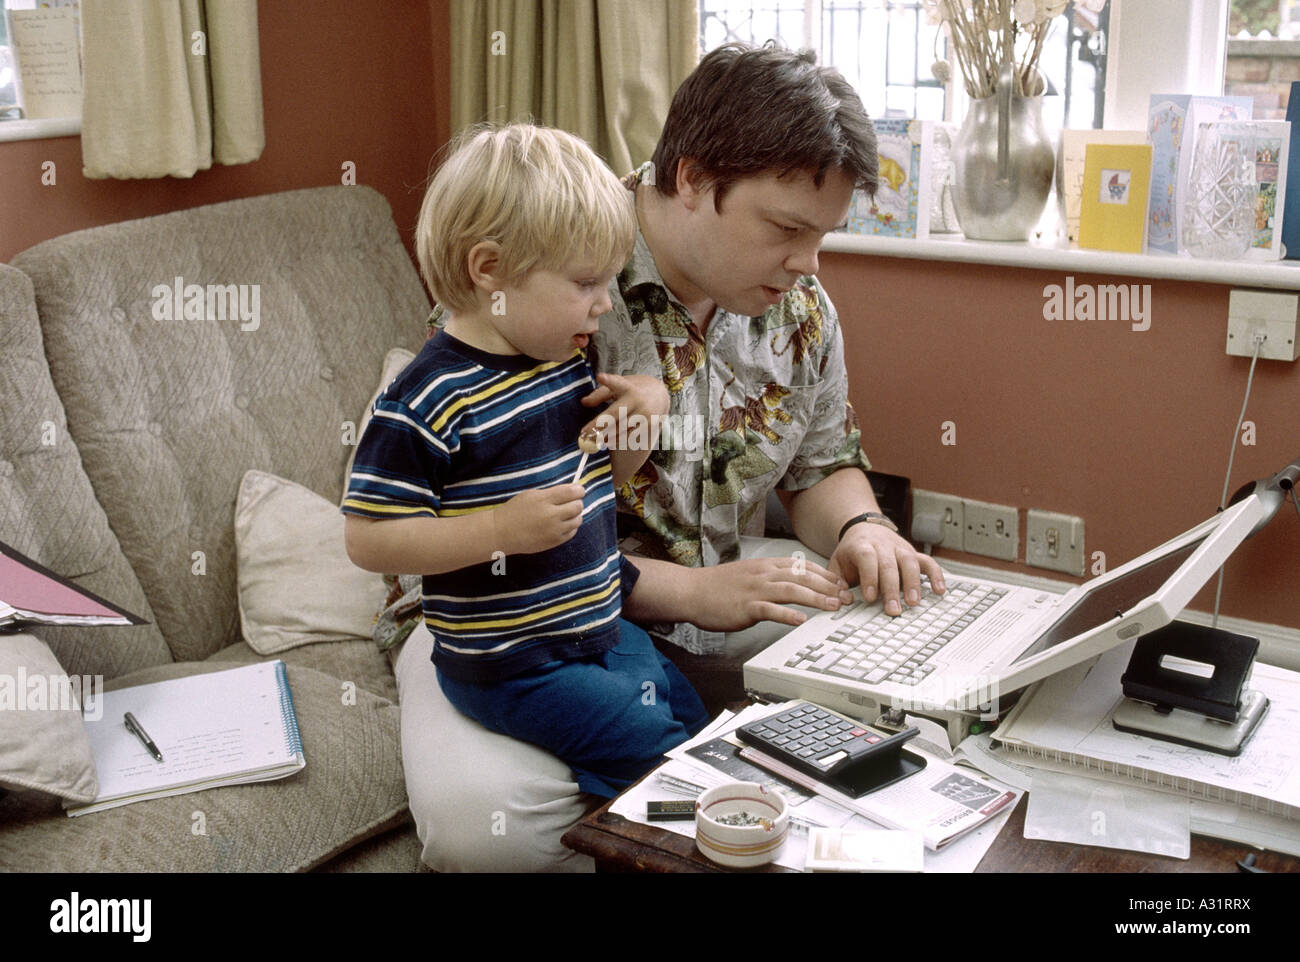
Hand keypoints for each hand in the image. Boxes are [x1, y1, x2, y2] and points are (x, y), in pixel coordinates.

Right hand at [492, 484, 585, 554]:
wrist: (502, 532)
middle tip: (571, 501)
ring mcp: (553, 530)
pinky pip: (572, 532)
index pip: (572, 492)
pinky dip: (570, 526)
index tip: (579, 490)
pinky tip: (561, 523)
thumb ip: (553, 492)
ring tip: (565, 513)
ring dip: (575, 515)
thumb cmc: (516, 510)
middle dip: (577, 502)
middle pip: (578, 506)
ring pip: (578, 520)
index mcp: (543, 500)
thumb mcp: (531, 495)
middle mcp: (550, 515)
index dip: (579, 490)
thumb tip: (575, 490)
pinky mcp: (554, 542)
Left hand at [580, 373, 669, 451]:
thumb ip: (600, 394)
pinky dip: (618, 441)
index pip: (618, 383)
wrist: (659, 395)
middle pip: (615, 415)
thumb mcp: (617, 386)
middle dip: (599, 425)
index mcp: (628, 387)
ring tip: (594, 441)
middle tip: (585, 434)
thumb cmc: (632, 389)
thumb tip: (584, 402)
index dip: (609, 380)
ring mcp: (645, 414)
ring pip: (622, 429)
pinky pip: (631, 437)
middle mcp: (638, 400)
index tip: (600, 377)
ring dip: (607, 437)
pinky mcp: (650, 426)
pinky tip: (608, 443)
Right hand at [685, 556, 854, 633]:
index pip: (803, 567)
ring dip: (815, 599)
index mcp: (766, 566)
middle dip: (828, 587)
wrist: (691, 590)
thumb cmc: (719, 586)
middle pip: (802, 577)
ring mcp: (754, 590)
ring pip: (791, 590)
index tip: (841, 584)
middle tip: (846, 598)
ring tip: (833, 607)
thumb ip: (771, 578)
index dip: (825, 575)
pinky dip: (787, 615)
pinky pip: (770, 610)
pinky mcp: (745, 607)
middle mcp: (764, 575)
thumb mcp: (750, 574)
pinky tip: (801, 621)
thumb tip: (794, 584)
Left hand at [827, 523, 945, 615]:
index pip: (867, 559)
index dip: (870, 577)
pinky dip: (936, 575)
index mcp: (862, 546)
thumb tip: (842, 599)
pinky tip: (940, 590)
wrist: (864, 528)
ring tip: (914, 603)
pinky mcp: (913, 553)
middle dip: (892, 589)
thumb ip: (837, 581)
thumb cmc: (852, 551)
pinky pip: (928, 562)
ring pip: (910, 562)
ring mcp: (900, 548)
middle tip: (893, 610)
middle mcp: (883, 545)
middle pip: (890, 565)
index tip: (870, 597)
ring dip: (913, 583)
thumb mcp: (837, 563)